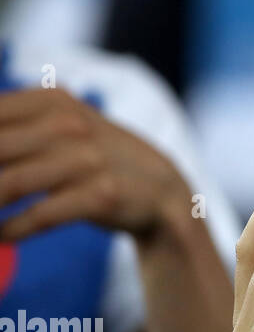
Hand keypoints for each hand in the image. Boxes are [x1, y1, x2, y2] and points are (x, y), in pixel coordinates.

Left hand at [0, 87, 189, 241]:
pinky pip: (39, 216)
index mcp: (52, 101)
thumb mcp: (59, 128)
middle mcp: (69, 124)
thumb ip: (9, 129)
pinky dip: (10, 230)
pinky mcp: (101, 195)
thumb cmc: (93, 159)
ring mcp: (87, 159)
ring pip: (8, 185)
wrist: (160, 190)